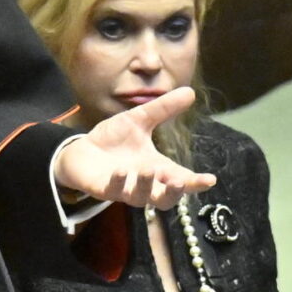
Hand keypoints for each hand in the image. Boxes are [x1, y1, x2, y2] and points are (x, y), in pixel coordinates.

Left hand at [53, 88, 217, 209]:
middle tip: (180, 182)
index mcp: (157, 168)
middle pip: (165, 200)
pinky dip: (118, 183)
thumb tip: (190, 91)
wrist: (82, 148)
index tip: (210, 180)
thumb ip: (163, 109)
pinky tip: (120, 171)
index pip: (181, 179)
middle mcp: (144, 183)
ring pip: (140, 198)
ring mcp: (124, 188)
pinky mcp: (103, 189)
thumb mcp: (140, 119)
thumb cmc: (114, 139)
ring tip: (147, 169)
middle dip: (174, 194)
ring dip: (145, 186)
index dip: (195, 182)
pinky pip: (113, 191)